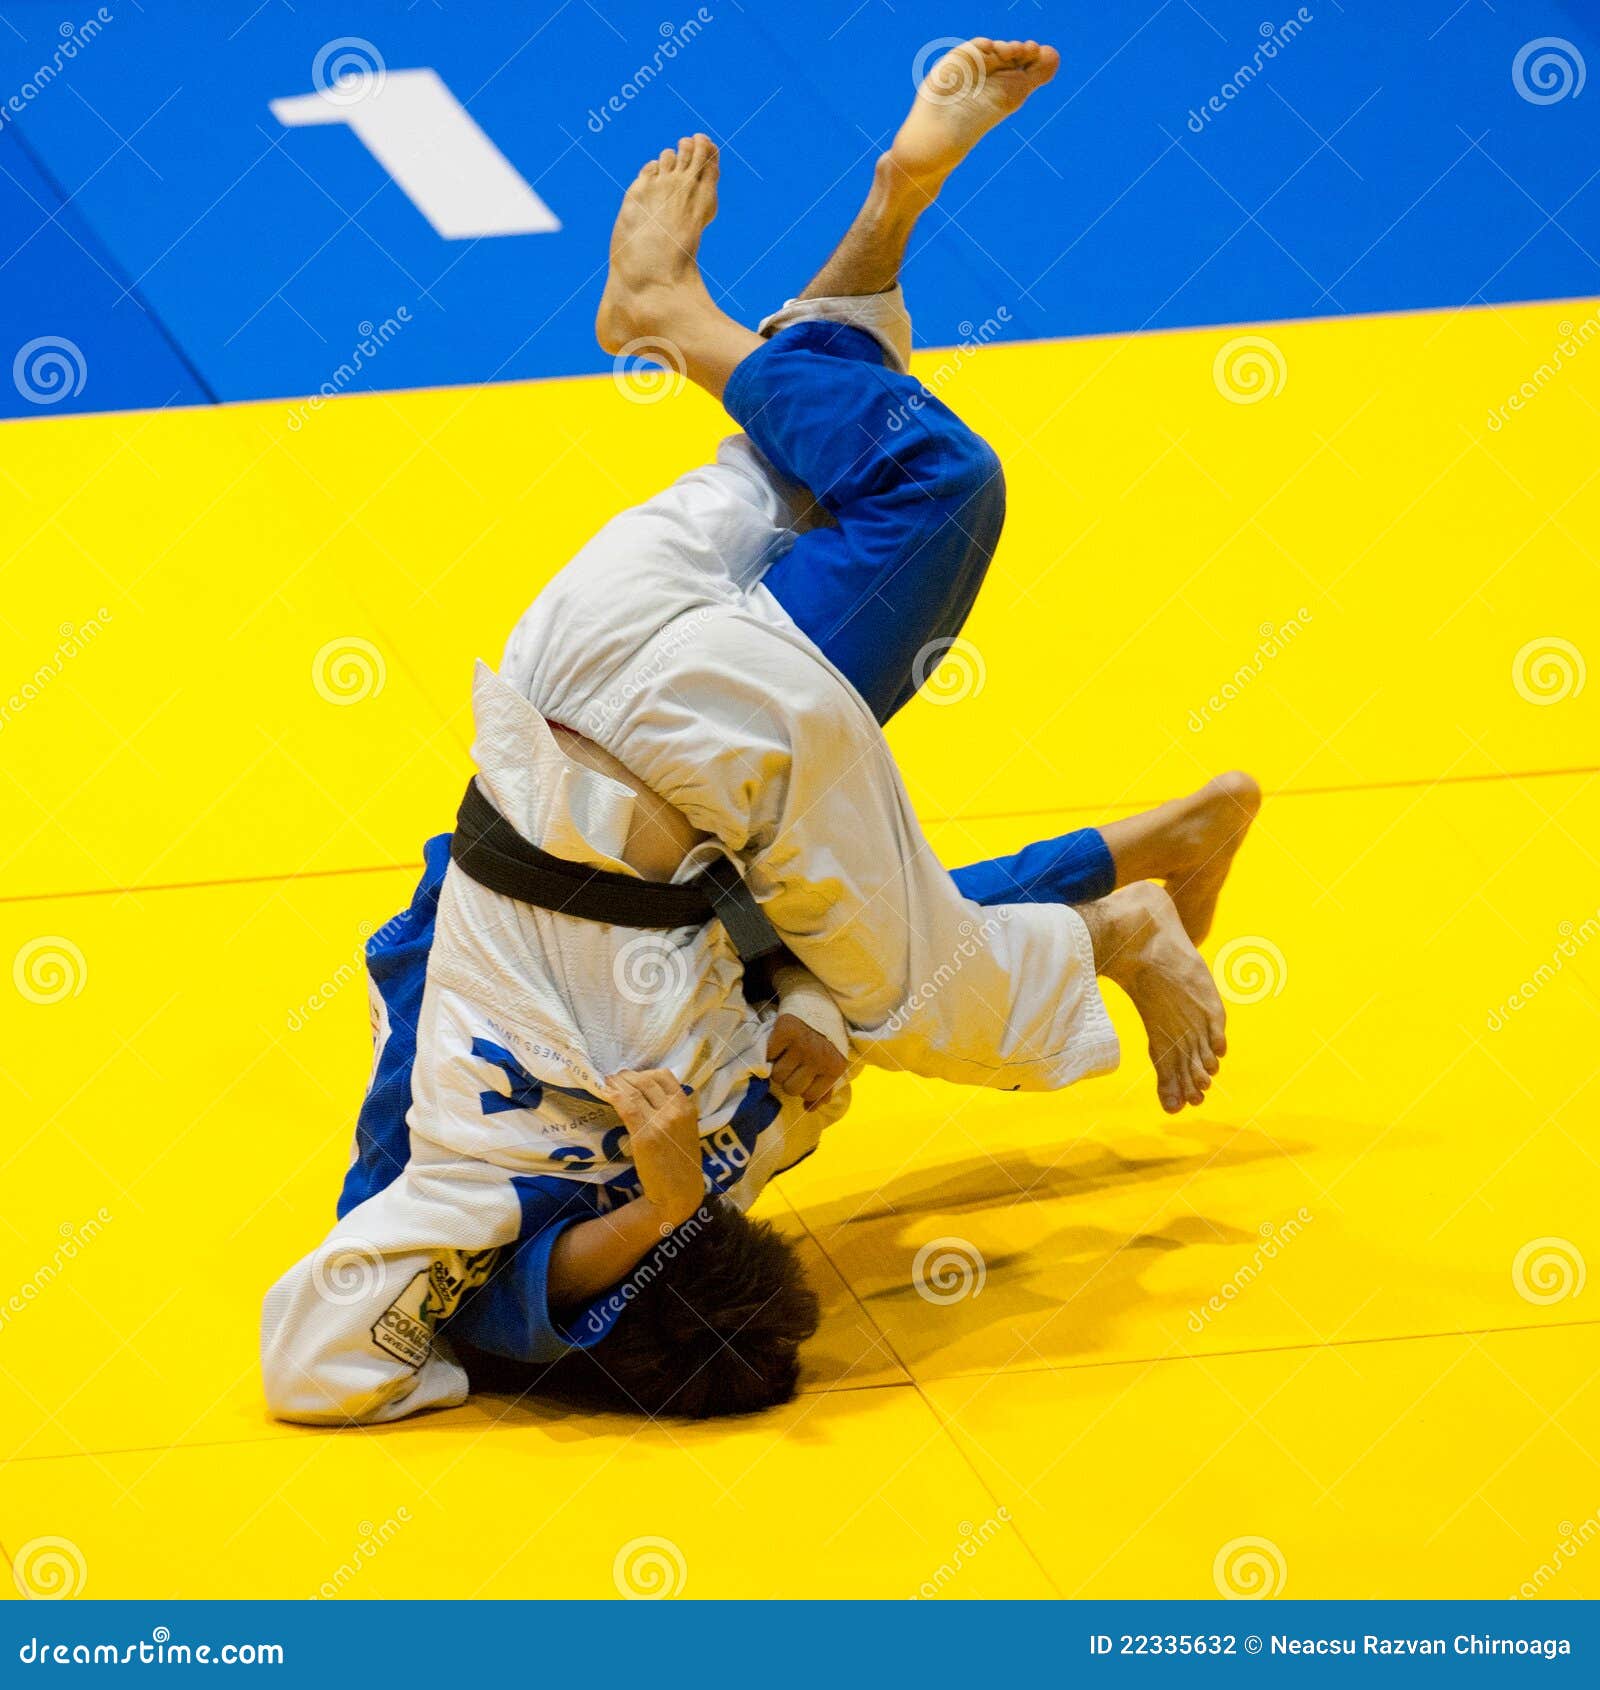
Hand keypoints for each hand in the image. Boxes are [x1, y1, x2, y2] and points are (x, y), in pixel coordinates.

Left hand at [603, 1068, 703, 1227]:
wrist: (680, 1191)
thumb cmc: (681, 1164)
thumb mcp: (686, 1130)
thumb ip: (674, 1112)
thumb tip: (650, 1095)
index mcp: (687, 1107)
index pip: (665, 1076)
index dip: (645, 1072)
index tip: (634, 1075)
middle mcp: (675, 1110)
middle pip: (647, 1080)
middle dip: (628, 1076)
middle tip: (616, 1077)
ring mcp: (660, 1121)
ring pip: (634, 1090)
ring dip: (618, 1082)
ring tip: (608, 1081)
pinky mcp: (644, 1134)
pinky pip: (626, 1106)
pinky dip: (613, 1096)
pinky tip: (605, 1093)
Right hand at [767, 1013, 846, 1111]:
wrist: (817, 1003)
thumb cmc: (826, 1038)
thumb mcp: (833, 1062)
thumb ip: (825, 1088)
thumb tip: (809, 1109)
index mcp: (834, 1067)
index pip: (809, 1095)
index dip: (803, 1088)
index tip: (803, 1076)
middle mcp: (819, 1057)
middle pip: (790, 1088)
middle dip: (788, 1080)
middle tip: (793, 1065)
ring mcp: (801, 1044)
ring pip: (777, 1075)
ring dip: (777, 1068)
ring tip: (785, 1055)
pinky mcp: (785, 1030)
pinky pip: (768, 1055)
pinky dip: (770, 1052)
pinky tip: (779, 1044)